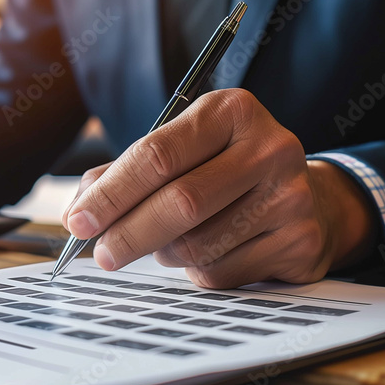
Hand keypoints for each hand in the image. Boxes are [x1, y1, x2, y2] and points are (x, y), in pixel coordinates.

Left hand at [61, 89, 377, 287]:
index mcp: (230, 111)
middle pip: (180, 202)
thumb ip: (124, 174)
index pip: (157, 155)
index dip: (112, 193)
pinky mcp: (299, 241)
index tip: (78, 221)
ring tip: (166, 243)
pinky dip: (197, 271)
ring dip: (165, 253)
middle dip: (128, 233)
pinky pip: (223, 272)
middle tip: (101, 255)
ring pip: (198, 244)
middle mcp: (268, 147)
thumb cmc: (224, 172)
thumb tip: (77, 213)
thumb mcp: (181, 152)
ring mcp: (291, 195)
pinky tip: (207, 253)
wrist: (308, 200)